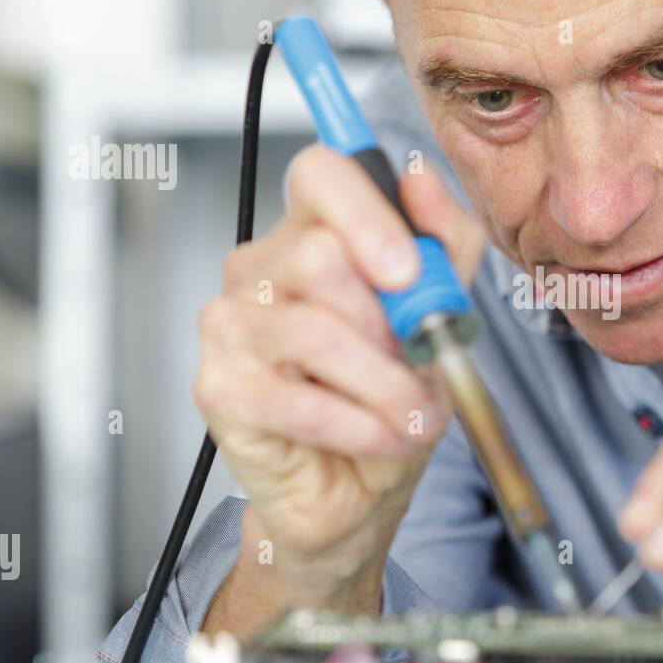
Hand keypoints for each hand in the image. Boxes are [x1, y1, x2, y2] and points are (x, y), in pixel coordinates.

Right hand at [194, 145, 483, 604]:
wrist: (362, 489)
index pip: (320, 174)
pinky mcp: (220, 389)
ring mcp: (230, 325)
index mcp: (312, 234)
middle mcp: (259, 268)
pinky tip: (384, 438)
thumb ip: (442, 243)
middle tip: (419, 363)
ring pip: (315, 331)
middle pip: (319, 254)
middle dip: (391, 323)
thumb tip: (418, 176)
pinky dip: (360, 426)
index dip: (368, 214)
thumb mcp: (443, 315)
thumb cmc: (391, 397)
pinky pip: (299, 400)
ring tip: (416, 415)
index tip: (408, 273)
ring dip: (386, 385)